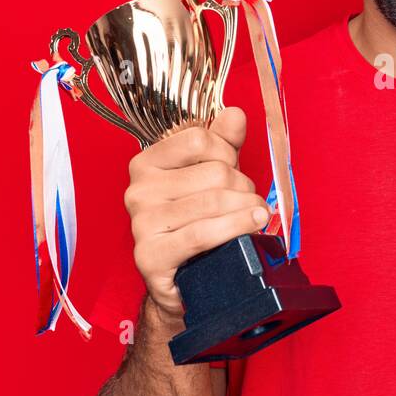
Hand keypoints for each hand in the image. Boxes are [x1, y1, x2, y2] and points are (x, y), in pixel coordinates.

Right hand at [124, 107, 269, 320]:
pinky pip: (201, 234)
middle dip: (243, 187)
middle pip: (213, 172)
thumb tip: (234, 114)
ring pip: (213, 202)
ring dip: (246, 209)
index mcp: (147, 163)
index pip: (198, 138)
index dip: (227, 152)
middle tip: (249, 202)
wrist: (184, 281)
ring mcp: (140, 224)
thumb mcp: (211, 177)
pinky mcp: (150, 256)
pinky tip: (253, 227)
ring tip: (257, 216)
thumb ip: (222, 144)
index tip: (234, 168)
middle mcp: (137, 191)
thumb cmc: (198, 224)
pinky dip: (234, 228)